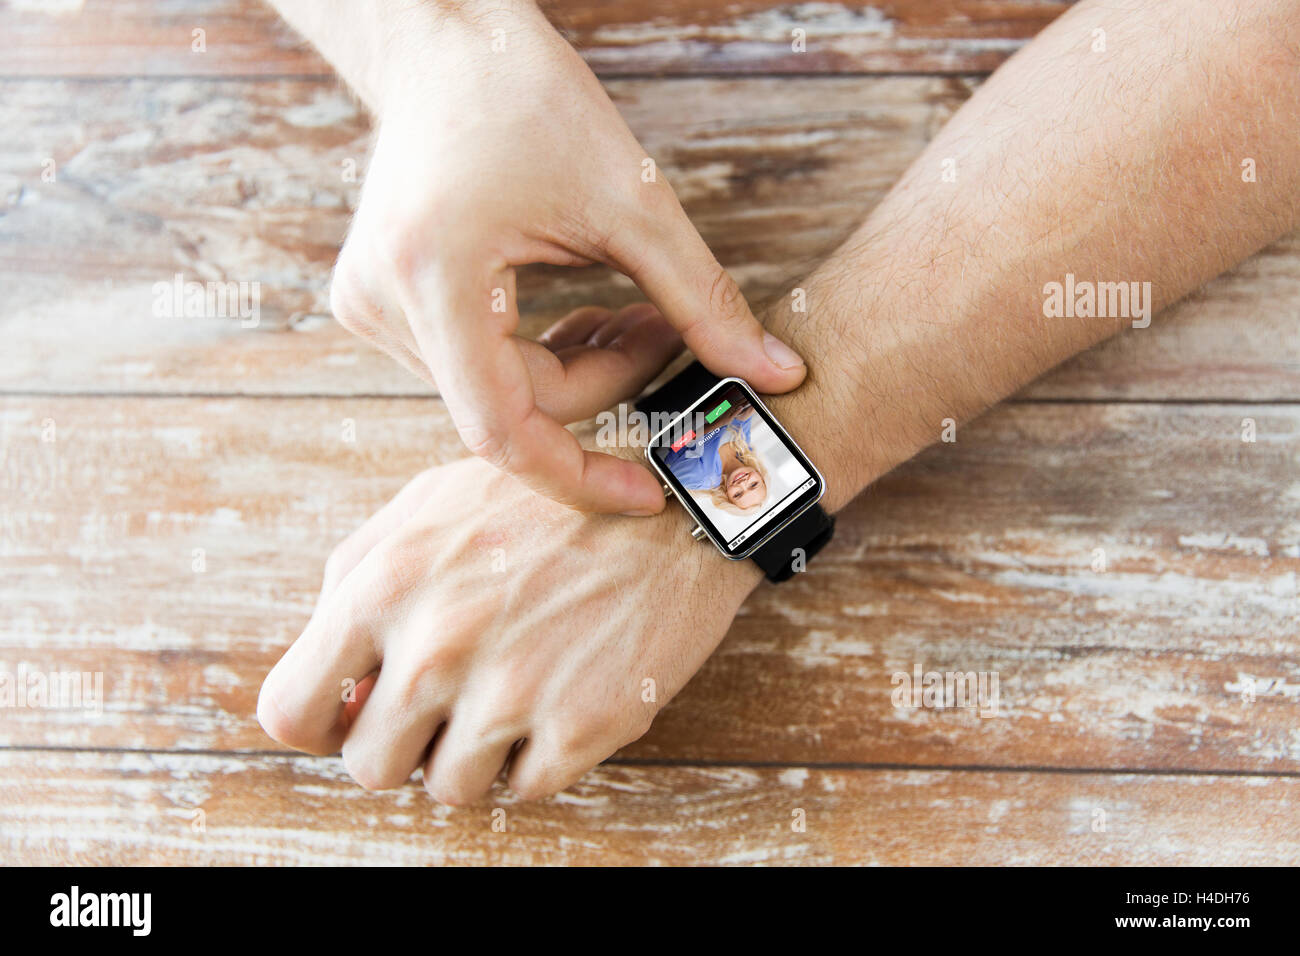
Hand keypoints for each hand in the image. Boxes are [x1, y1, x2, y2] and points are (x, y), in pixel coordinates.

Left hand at [256, 456, 761, 803]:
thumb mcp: (429, 506)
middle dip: (403, 744)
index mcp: (384, 586)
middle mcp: (437, 645)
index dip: (319, 725)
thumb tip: (337, 678)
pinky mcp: (580, 725)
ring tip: (513, 694)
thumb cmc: (545, 506)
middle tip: (447, 707)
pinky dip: (538, 757)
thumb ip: (358, 582)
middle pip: (369, 767)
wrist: (675, 506)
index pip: (290, 709)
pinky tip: (560, 697)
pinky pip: (526, 790)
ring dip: (474, 754)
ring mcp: (510, 692)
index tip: (354, 718)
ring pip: (448, 788)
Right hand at [327, 0, 805, 514]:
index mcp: (434, 280)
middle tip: (666, 339)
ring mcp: (373, 309)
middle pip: (513, 407)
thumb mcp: (631, 199)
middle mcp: (384, 306)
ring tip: (633, 315)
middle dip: (602, 387)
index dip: (580, 476)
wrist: (446, 44)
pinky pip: (473, 364)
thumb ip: (704, 299)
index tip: (649, 492)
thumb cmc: (526, 98)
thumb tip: (775, 375)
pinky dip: (535, 354)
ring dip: (574, 371)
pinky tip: (580, 314)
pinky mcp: (382, 303)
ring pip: (496, 390)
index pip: (503, 431)